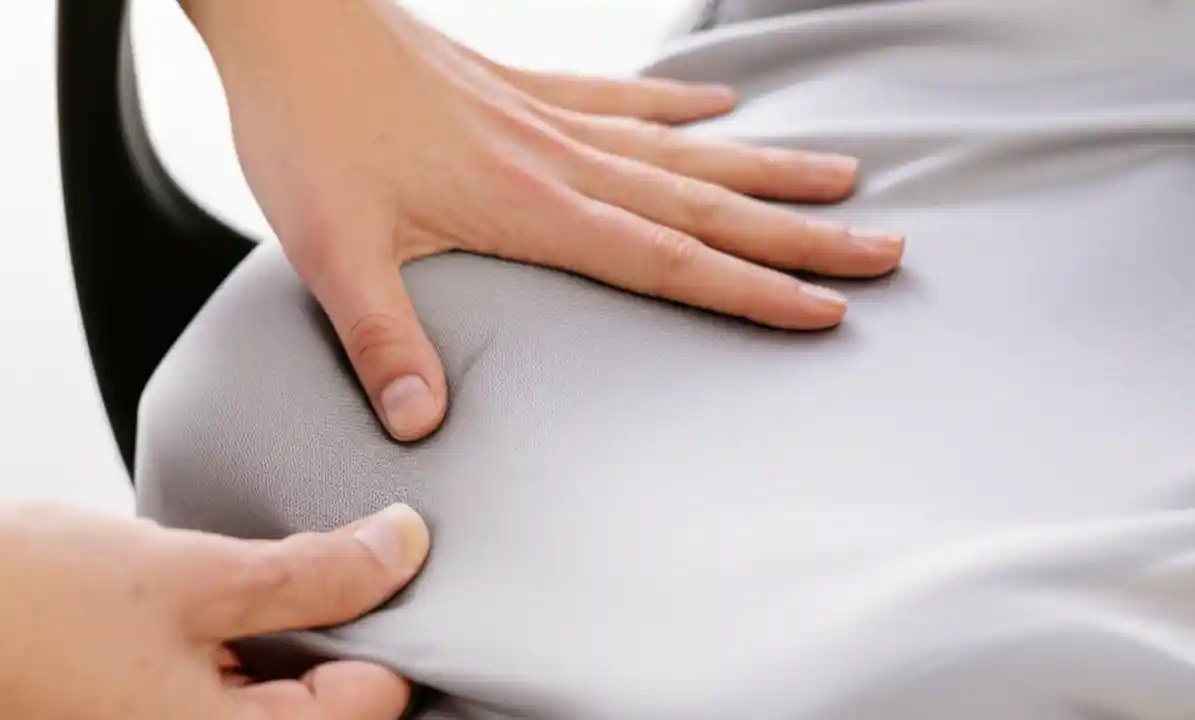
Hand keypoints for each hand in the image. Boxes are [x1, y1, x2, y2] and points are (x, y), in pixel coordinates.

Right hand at [0, 502, 429, 719]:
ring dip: (279, 638)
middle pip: (329, 705)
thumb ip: (312, 574)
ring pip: (278, 697)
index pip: (373, 701)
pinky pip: (227, 696)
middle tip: (309, 564)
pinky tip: (208, 610)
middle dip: (328, 630)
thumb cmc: (32, 605)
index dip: (385, 623)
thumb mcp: (192, 577)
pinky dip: (236, 650)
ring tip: (239, 587)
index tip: (383, 561)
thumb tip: (404, 547)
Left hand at [184, 0, 904, 440]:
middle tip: (885, 248)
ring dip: (766, 171)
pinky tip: (720, 104)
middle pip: (706, 207)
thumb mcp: (330, 245)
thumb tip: (422, 424)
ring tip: (840, 178)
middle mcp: (561, 159)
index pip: (669, 260)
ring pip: (684, 151)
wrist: (285, 15)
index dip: (752, 291)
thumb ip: (382, 338)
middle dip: (800, 236)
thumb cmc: (305, 127)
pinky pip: (622, 98)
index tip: (828, 311)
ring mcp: (549, 118)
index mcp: (532, 206)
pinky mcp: (524, 89)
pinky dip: (677, 105)